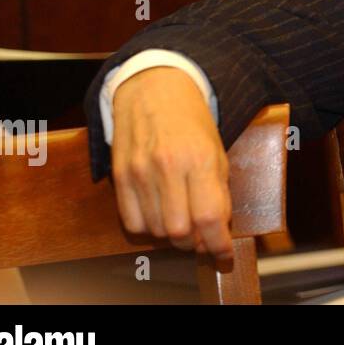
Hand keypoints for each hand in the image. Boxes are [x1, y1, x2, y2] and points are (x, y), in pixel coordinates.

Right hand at [111, 67, 233, 264]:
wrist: (155, 89)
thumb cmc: (192, 122)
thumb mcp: (217, 151)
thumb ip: (219, 191)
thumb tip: (218, 230)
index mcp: (199, 158)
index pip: (209, 217)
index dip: (218, 244)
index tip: (223, 255)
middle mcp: (168, 166)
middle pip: (180, 232)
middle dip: (195, 243)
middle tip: (202, 236)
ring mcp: (139, 172)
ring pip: (155, 231)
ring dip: (172, 236)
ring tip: (183, 220)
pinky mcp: (119, 175)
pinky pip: (132, 222)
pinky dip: (148, 228)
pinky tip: (159, 214)